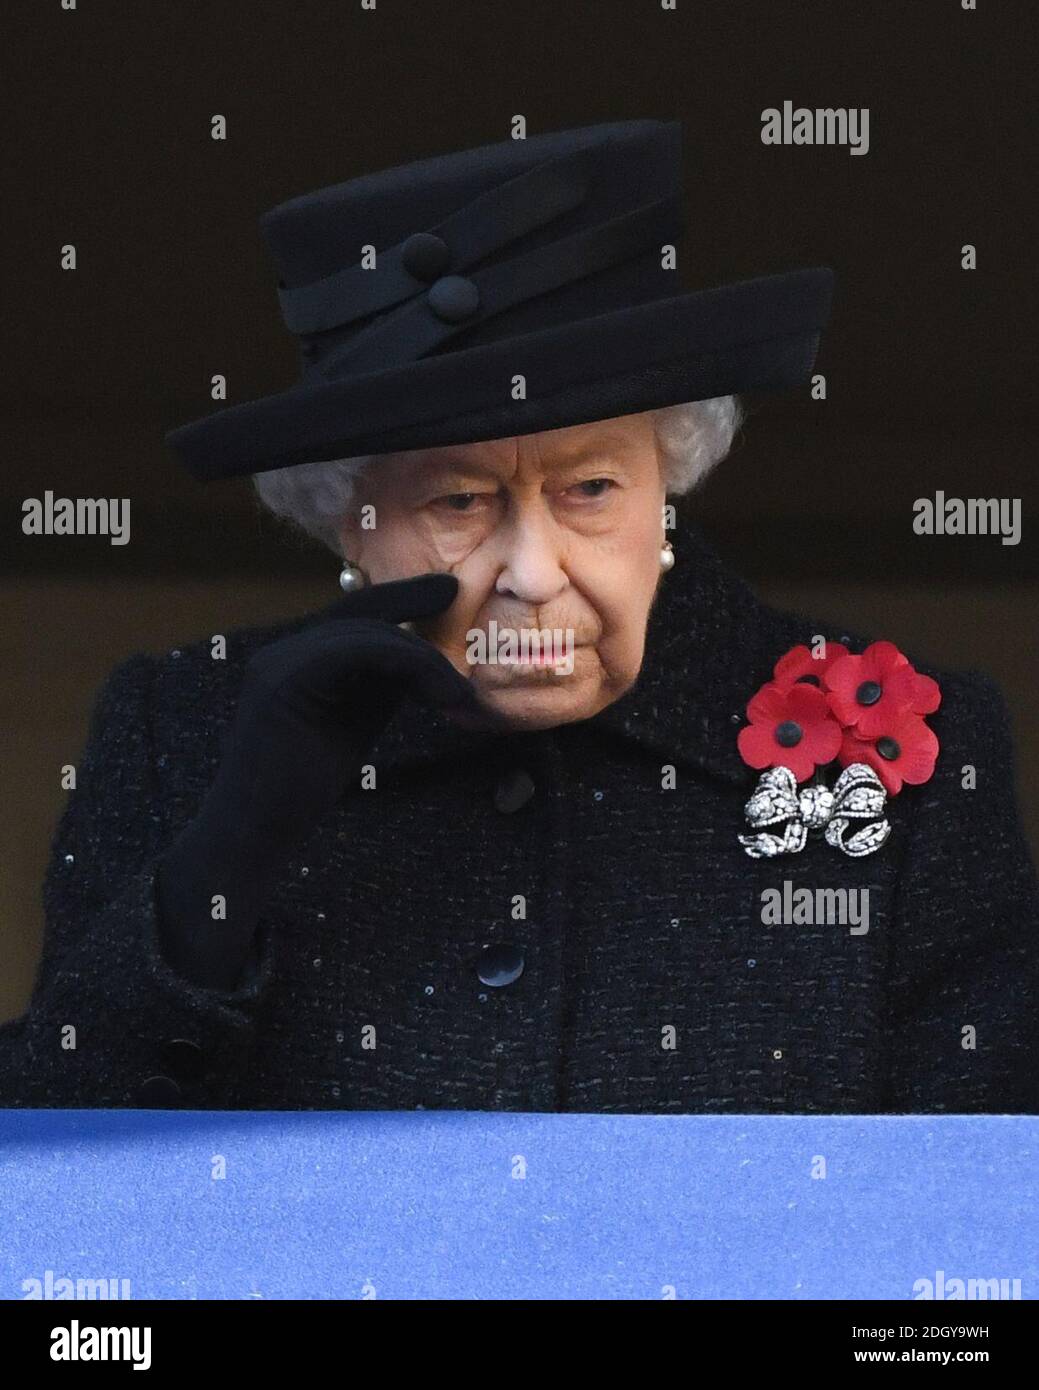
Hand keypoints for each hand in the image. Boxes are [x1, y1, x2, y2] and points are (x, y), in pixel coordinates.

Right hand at [156, 573, 473, 986]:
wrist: (254, 832)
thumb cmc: (301, 787)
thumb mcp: (355, 721)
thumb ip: (381, 685)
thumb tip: (424, 657)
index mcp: (297, 658)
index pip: (353, 613)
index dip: (401, 597)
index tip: (449, 592)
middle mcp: (283, 650)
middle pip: (362, 616)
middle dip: (418, 619)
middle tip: (462, 644)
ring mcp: (278, 662)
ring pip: (364, 633)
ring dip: (420, 659)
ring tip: (455, 693)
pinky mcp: (282, 682)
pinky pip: (353, 651)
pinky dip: (404, 664)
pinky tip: (435, 692)